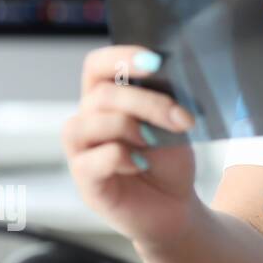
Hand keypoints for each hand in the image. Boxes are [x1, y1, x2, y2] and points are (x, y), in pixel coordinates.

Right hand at [60, 45, 199, 246]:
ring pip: (89, 122)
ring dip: (130, 127)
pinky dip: (121, 157)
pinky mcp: (86, 181)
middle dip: (147, 102)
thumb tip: (167, 76)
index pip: (98, 65)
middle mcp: (88, 121)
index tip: (157, 62)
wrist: (175, 206)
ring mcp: (82, 152)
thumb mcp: (172, 122)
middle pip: (102, 94)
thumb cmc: (168, 160)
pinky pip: (91, 160)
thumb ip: (163, 99)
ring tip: (155, 141)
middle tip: (180, 118)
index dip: (122, 56)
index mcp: (107, 99)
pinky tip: (141, 164)